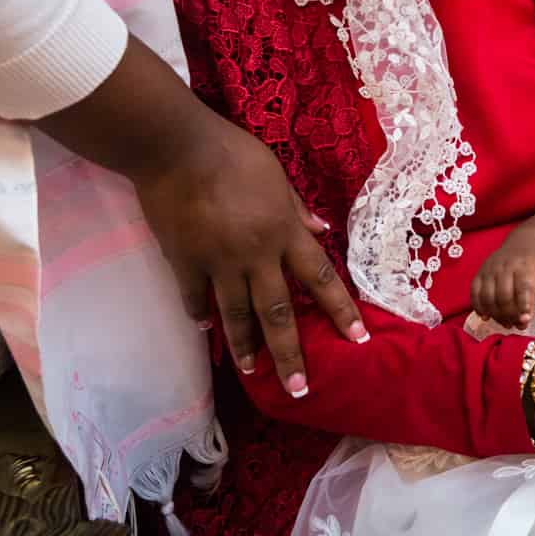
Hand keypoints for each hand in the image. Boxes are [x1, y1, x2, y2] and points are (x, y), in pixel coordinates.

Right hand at [36, 37, 367, 398]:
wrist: (176, 147)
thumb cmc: (232, 153)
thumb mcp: (277, 176)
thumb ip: (297, 209)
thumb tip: (322, 232)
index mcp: (283, 231)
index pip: (321, 278)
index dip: (341, 310)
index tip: (358, 339)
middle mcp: (256, 255)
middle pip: (278, 313)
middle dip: (291, 353)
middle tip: (300, 387)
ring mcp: (218, 262)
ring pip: (235, 316)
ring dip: (246, 348)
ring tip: (253, 373)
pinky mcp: (183, 262)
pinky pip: (195, 299)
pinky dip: (201, 316)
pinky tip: (207, 330)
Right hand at [471, 235, 534, 328]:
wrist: (523, 242)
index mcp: (524, 265)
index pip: (522, 287)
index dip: (523, 306)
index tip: (526, 320)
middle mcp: (504, 266)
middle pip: (503, 296)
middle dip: (510, 315)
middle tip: (519, 325)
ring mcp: (490, 269)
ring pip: (487, 297)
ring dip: (496, 315)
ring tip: (507, 323)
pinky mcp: (479, 273)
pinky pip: (474, 292)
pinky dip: (478, 307)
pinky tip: (487, 316)